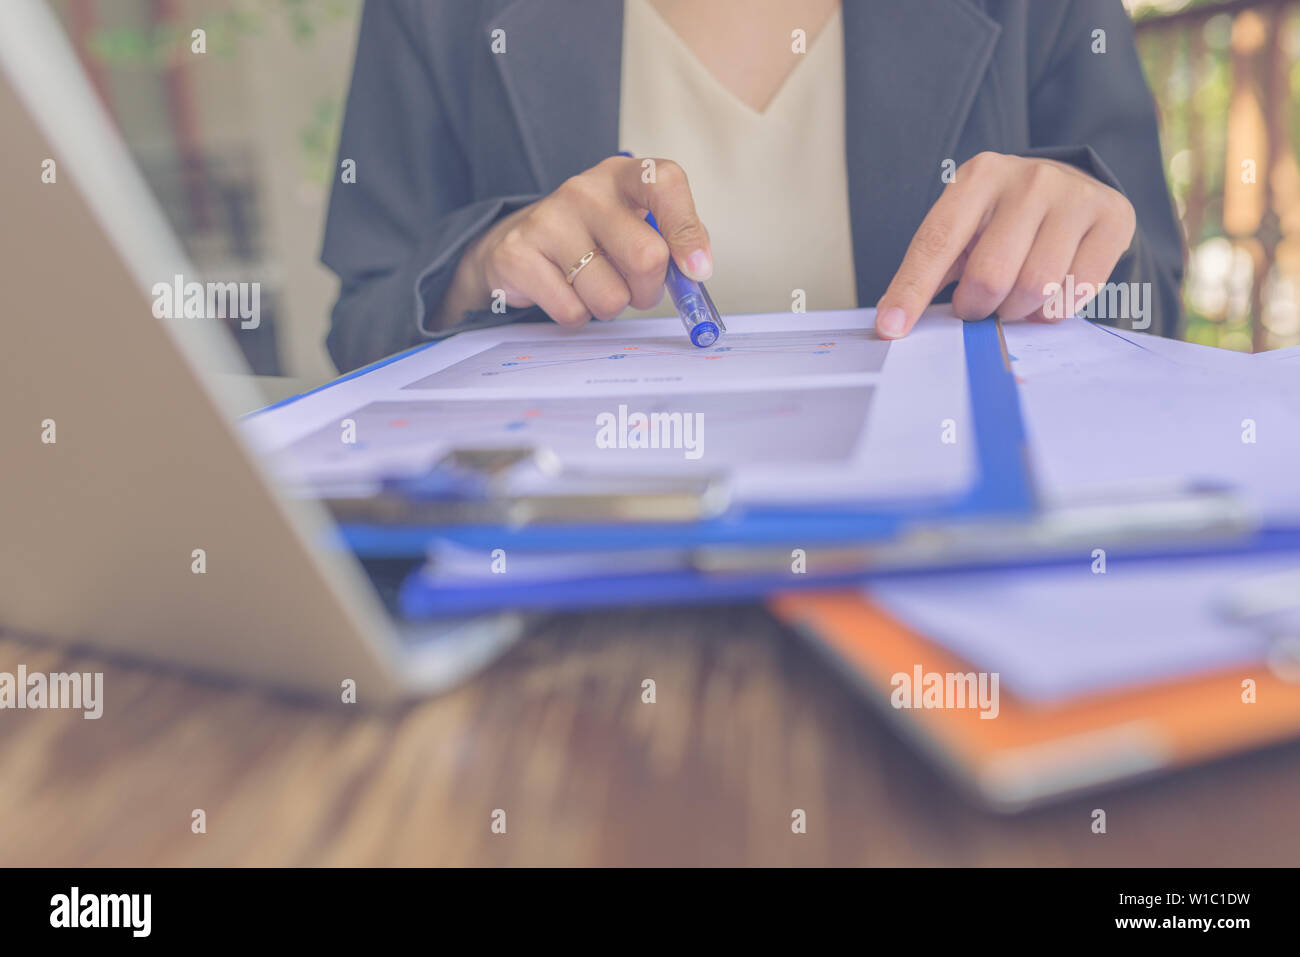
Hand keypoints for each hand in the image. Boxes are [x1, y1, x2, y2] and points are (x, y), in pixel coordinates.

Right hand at [450, 156, 712, 327]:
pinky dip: (577, 315)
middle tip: (636, 290)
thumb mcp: (637, 224)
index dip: (687, 231)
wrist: (522, 242)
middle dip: (649, 291)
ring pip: (609, 297)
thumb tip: (697, 271)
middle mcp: (584, 190)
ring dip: (611, 306)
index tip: (697, 270)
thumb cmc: (595, 238)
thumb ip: (674, 241)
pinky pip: (572, 312)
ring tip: (594, 287)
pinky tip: (565, 292)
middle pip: (645, 257)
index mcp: (622, 176)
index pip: (665, 183)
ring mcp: (547, 220)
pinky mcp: (518, 255)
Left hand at [874, 152, 1136, 338]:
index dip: (912, 291)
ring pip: (1036, 287)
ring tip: (1012, 300)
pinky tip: (1048, 293)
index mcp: (979, 177)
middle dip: (977, 307)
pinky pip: (1077, 290)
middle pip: (991, 275)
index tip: (891, 329)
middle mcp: (1030, 178)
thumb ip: (929, 271)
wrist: (1071, 189)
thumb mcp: (963, 231)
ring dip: (1016, 311)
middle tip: (977, 307)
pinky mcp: (1114, 217)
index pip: (936, 242)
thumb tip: (892, 324)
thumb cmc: (1003, 220)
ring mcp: (1076, 195)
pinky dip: (1055, 308)